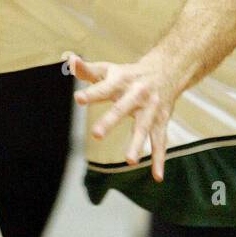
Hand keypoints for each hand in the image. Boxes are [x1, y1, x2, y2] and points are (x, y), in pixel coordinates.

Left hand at [65, 51, 182, 180]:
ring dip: (138, 144)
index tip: (78, 99)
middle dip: (111, 121)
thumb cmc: (127, 73)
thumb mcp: (108, 69)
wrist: (166, 70)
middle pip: (122, 108)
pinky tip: (156, 176)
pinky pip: (160, 141)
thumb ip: (87, 70)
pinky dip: (159, 159)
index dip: (91, 93)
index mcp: (121, 81)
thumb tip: (69, 60)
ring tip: (130, 161)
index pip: (103, 88)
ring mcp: (151, 109)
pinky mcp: (161, 121)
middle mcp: (137, 95)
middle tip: (96, 134)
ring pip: (144, 127)